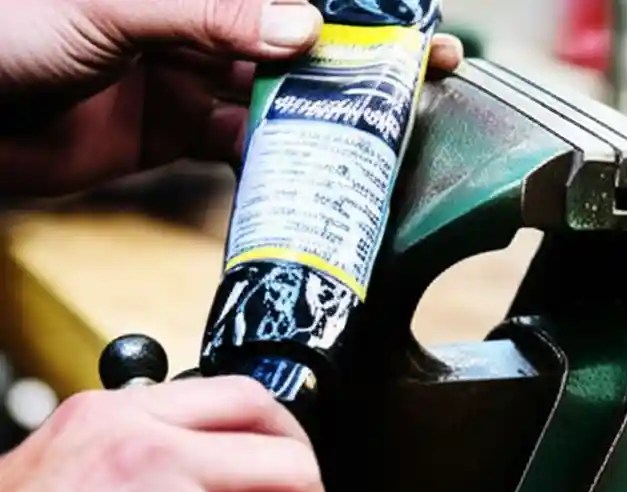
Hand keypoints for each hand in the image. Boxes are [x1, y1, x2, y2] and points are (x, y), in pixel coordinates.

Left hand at [0, 0, 463, 196]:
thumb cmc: (10, 30)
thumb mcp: (113, 9)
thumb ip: (210, 15)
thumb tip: (302, 27)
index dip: (350, 10)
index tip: (407, 27)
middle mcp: (196, 27)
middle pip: (293, 45)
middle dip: (354, 62)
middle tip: (414, 80)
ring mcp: (185, 80)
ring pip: (274, 98)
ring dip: (321, 117)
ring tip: (373, 133)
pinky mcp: (170, 134)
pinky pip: (236, 147)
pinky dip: (272, 161)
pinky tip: (305, 169)